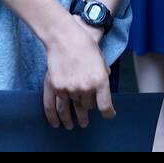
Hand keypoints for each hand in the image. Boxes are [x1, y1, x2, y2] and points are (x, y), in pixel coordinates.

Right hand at [41, 13, 113, 129]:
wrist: (64, 36)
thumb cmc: (84, 45)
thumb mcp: (101, 60)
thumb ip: (102, 76)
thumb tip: (101, 91)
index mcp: (100, 81)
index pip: (105, 106)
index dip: (108, 113)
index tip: (108, 115)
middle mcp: (86, 88)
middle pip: (88, 106)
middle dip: (87, 107)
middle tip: (86, 116)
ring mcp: (70, 89)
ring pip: (71, 108)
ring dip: (71, 119)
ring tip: (72, 126)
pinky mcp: (56, 87)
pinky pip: (55, 106)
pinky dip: (55, 116)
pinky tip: (57, 123)